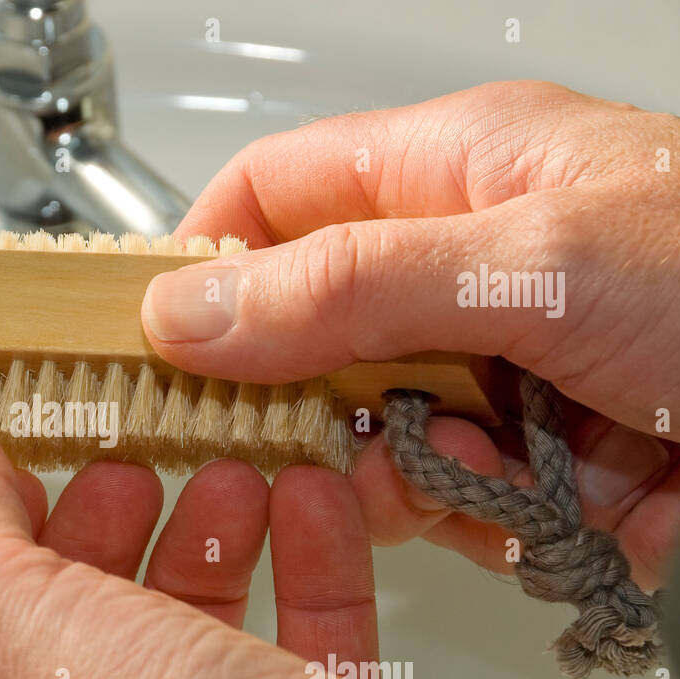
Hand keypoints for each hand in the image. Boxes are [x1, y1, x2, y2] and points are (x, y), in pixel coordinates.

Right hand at [142, 81, 679, 588]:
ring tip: (444, 464)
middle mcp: (460, 264)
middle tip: (273, 435)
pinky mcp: (524, 453)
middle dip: (286, 388)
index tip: (144, 333)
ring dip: (377, 460)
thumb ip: (349, 284)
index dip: (200, 256)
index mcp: (454, 169)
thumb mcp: (535, 259)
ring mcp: (491, 363)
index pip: (272, 193)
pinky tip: (495, 500)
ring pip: (357, 420)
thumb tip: (191, 304)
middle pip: (300, 322)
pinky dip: (443, 509)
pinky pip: (430, 488)